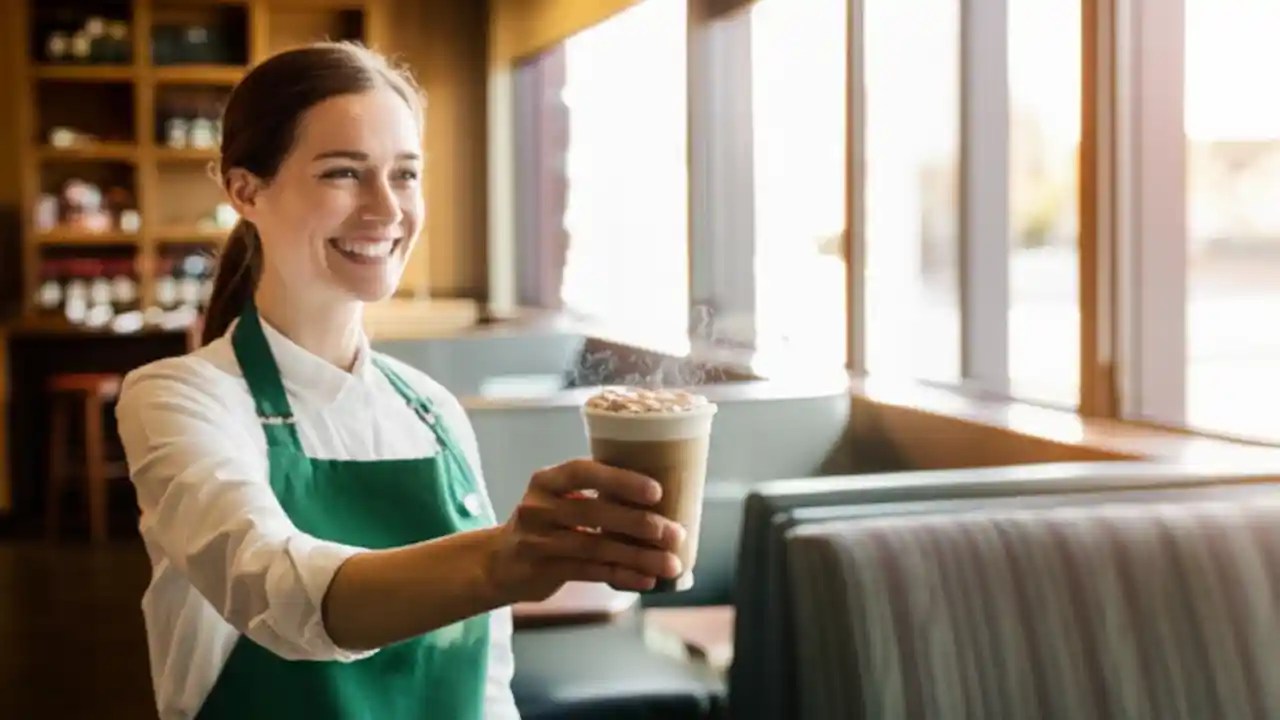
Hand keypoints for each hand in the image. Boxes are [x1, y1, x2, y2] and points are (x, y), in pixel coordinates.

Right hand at [485, 459, 685, 602]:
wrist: (499, 563)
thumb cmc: (547, 524)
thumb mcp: (559, 500)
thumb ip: (596, 496)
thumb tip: (664, 502)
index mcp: (547, 480)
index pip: (583, 472)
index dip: (620, 480)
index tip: (657, 491)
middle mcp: (539, 507)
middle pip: (594, 513)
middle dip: (640, 524)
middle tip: (674, 533)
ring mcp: (538, 540)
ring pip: (596, 547)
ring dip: (638, 556)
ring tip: (671, 564)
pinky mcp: (542, 569)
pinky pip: (590, 572)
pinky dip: (622, 576)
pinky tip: (648, 580)